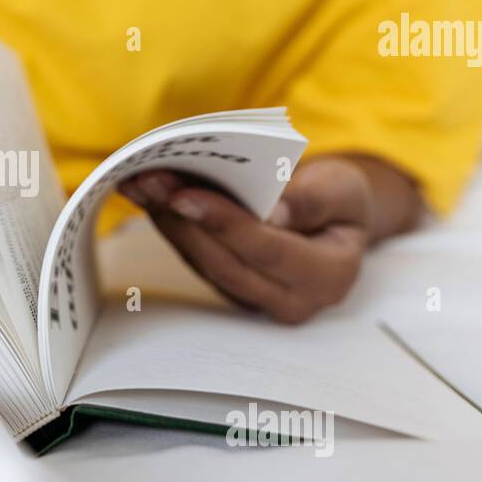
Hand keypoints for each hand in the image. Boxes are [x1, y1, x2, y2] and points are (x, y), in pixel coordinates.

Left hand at [119, 157, 389, 323]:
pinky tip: (148, 195)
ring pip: (203, 262)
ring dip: (167, 221)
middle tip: (149, 181)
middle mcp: (290, 299)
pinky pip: (196, 257)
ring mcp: (256, 298)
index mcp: (328, 277)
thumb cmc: (340, 199)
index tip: (184, 196)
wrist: (332, 217)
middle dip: (183, 220)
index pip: (269, 251)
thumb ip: (314, 202)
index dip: (225, 224)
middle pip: (225, 262)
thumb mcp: (342, 190)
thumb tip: (276, 214)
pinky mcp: (230, 286)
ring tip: (139, 183)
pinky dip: (171, 224)